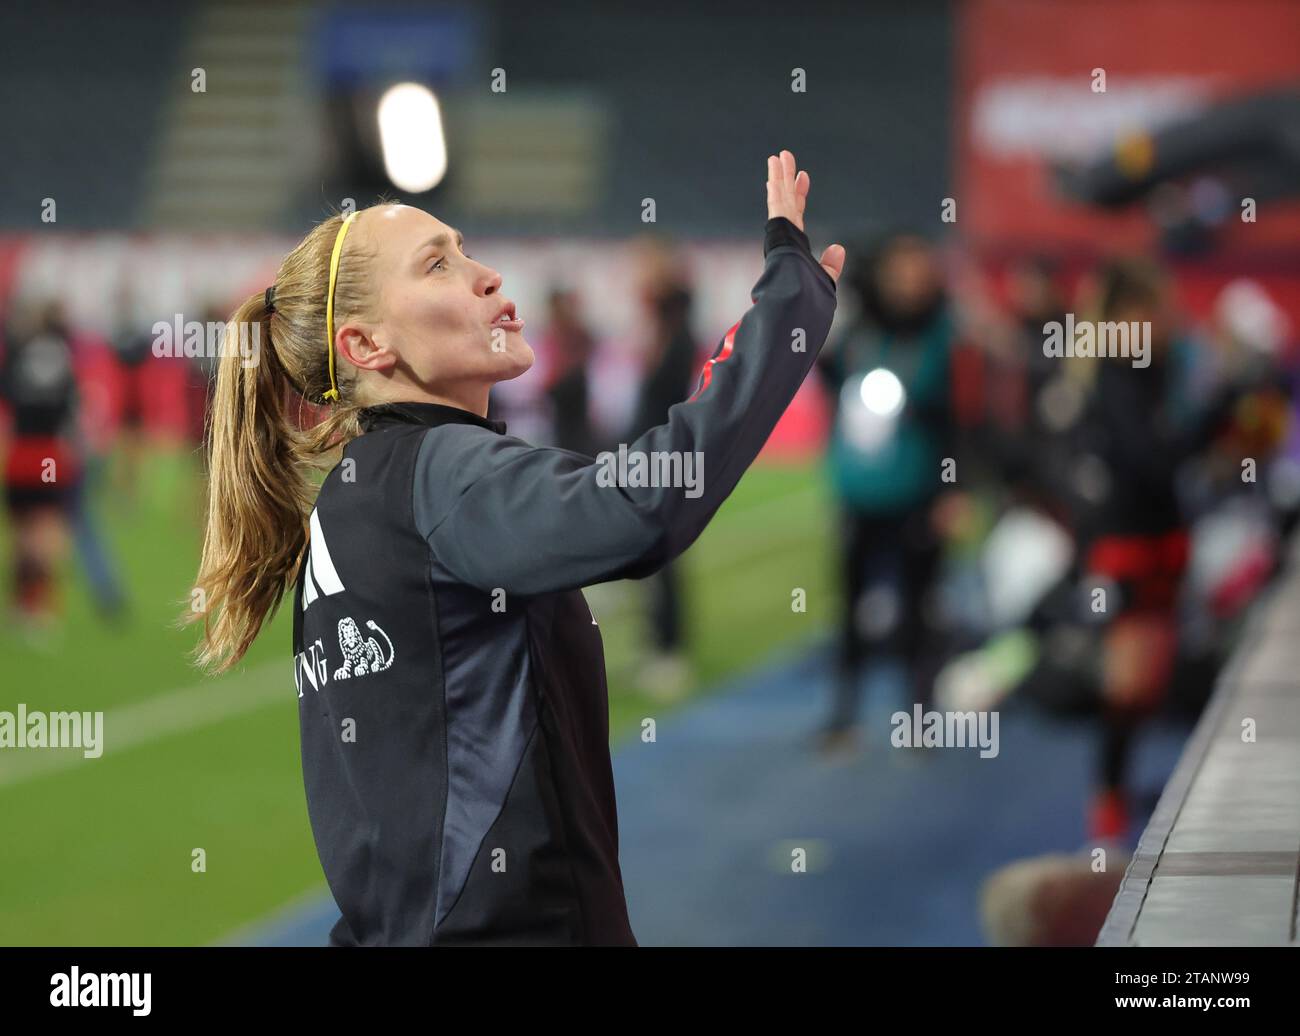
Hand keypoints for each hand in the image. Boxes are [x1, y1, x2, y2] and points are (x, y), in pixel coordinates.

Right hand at [766, 149, 844, 284]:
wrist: (795, 299)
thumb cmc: (807, 295)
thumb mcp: (824, 279)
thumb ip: (831, 265)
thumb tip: (839, 248)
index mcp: (794, 244)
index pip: (797, 213)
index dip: (800, 194)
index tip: (804, 176)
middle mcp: (785, 234)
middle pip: (786, 199)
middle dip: (787, 178)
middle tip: (785, 157)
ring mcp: (780, 230)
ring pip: (780, 195)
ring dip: (779, 175)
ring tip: (778, 156)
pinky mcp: (777, 227)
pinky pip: (777, 200)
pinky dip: (775, 183)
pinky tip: (773, 167)